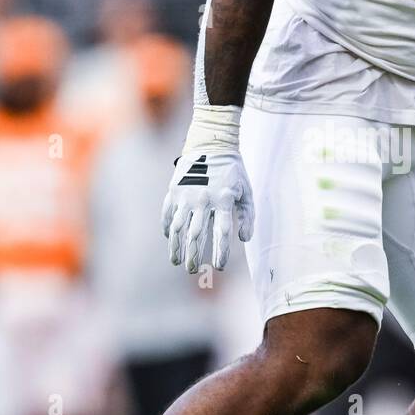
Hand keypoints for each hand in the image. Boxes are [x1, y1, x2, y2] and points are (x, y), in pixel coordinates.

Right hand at [161, 118, 253, 271]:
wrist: (211, 144)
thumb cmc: (233, 171)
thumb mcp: (246, 192)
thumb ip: (247, 216)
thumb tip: (243, 239)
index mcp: (223, 200)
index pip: (221, 232)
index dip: (221, 252)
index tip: (219, 267)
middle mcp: (202, 199)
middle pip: (196, 234)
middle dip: (194, 255)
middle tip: (193, 270)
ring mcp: (186, 195)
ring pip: (178, 227)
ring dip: (176, 246)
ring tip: (176, 261)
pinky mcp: (174, 190)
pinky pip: (167, 213)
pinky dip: (167, 227)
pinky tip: (169, 238)